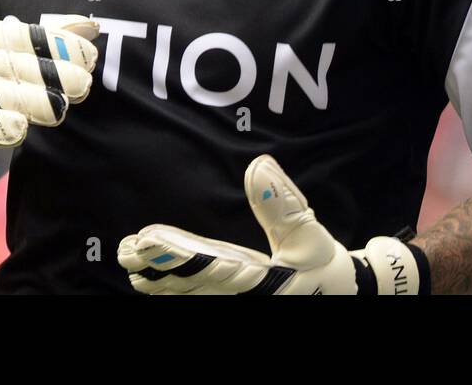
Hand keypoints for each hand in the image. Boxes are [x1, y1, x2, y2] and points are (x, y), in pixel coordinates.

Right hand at [0, 14, 98, 166]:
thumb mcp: (1, 51)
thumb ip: (46, 40)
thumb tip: (92, 26)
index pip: (21, 36)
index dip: (55, 44)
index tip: (88, 55)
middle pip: (13, 66)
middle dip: (52, 74)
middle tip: (84, 84)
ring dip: (30, 102)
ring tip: (60, 108)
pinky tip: (19, 129)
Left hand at [117, 153, 425, 293]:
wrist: (344, 298)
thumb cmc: (322, 266)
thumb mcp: (309, 234)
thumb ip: (282, 204)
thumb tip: (259, 166)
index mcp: (264, 283)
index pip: (214, 269)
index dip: (178, 256)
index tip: (147, 239)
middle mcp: (247, 298)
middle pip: (194, 288)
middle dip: (159, 271)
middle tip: (127, 252)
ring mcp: (240, 305)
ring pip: (192, 297)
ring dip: (161, 283)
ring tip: (132, 265)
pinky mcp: (236, 304)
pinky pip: (200, 299)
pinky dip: (175, 291)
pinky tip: (152, 280)